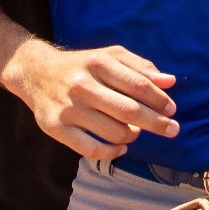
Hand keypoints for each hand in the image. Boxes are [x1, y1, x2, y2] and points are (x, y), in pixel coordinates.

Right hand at [3, 39, 178, 159]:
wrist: (35, 73)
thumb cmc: (82, 66)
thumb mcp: (109, 56)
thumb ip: (140, 67)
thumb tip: (170, 81)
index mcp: (98, 63)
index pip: (138, 85)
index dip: (160, 100)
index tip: (173, 110)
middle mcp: (82, 85)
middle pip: (129, 111)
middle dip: (156, 123)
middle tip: (173, 130)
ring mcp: (69, 109)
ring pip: (114, 133)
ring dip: (133, 136)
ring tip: (135, 132)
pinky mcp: (56, 128)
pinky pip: (91, 149)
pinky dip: (112, 152)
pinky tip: (120, 148)